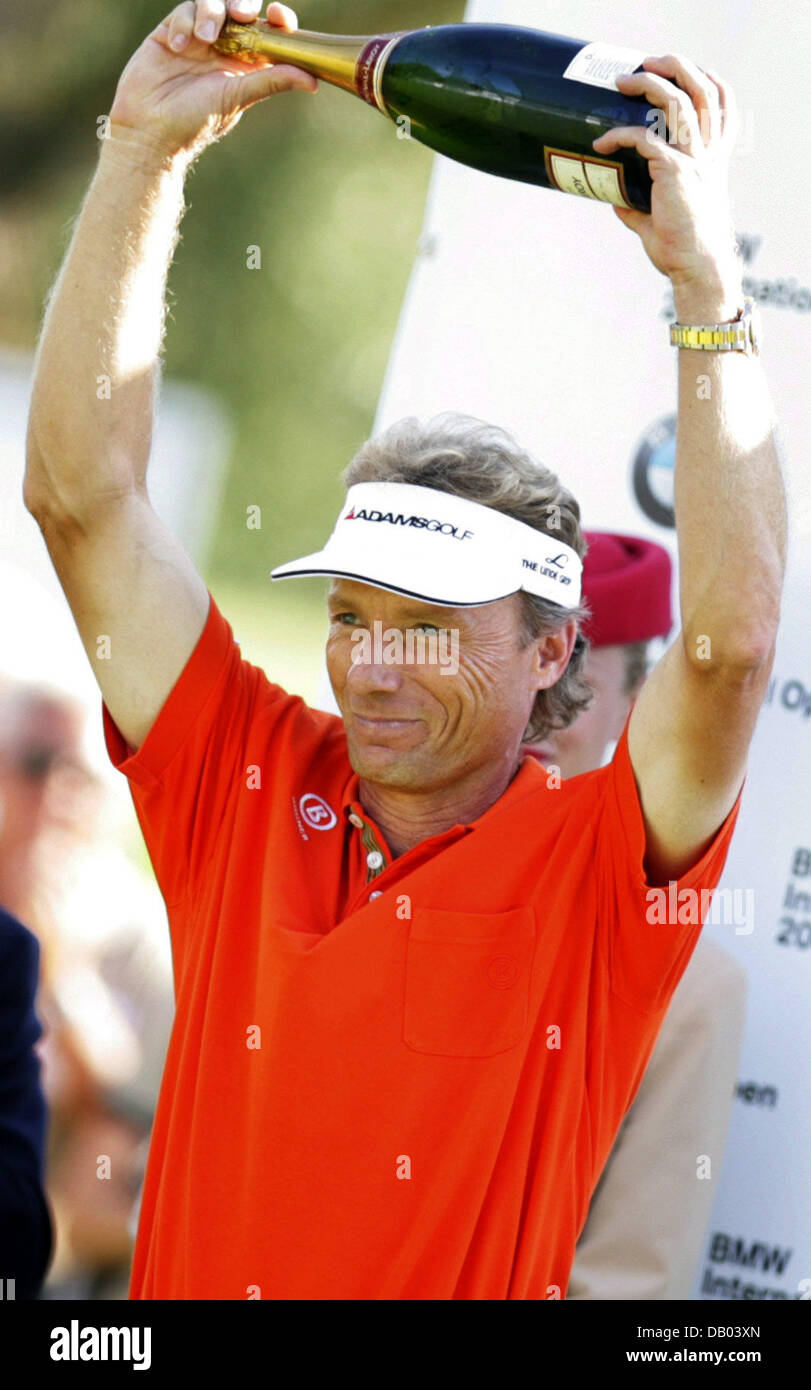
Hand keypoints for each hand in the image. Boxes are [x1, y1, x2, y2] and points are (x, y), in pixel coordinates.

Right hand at [108, 0, 317, 163]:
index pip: (267, 30)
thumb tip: (312, 79)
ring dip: (211, 12)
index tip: (279, 17)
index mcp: (245, 61)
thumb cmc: (195, 122)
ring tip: (204, 39)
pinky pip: (183, 11)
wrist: (150, 131)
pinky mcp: (170, 32)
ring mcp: (197, 37)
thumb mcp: (237, 97)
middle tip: (241, 14)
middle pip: (240, 6)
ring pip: (212, 1)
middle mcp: (223, 46)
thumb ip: (271, 81)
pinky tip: (178, 46)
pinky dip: (184, 23)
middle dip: (243, 3)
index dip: (278, 19)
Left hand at [592, 55, 741, 312]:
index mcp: (713, 161)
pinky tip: (600, 144)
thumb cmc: (682, 248)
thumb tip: (611, 200)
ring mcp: (693, 160)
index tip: (687, 72)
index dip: (710, 82)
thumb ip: (639, 206)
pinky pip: (643, 139)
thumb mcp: (659, 220)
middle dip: (674, 68)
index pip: (723, 109)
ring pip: (677, 102)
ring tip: (621, 82)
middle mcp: (708, 154)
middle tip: (643, 65)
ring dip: (648, 85)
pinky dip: (619, 136)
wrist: (696, 266)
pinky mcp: (674, 171)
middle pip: (701, 91)